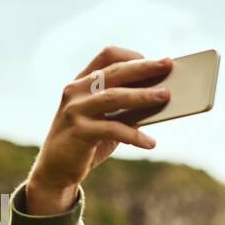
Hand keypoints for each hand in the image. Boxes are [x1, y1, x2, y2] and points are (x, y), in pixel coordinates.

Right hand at [25, 46, 172, 214]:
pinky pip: (112, 129)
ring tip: (166, 96)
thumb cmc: (87, 141)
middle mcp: (76, 90)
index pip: (107, 56)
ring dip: (142, 95)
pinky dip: (134, 135)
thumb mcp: (105, 119)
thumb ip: (124, 108)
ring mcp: (75, 110)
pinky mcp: (79, 132)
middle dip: (143, 68)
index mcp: (82, 82)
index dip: (131, 55)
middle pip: (114, 72)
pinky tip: (151, 142)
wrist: (56, 169)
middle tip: (167, 64)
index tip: (153, 60)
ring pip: (113, 96)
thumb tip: (160, 99)